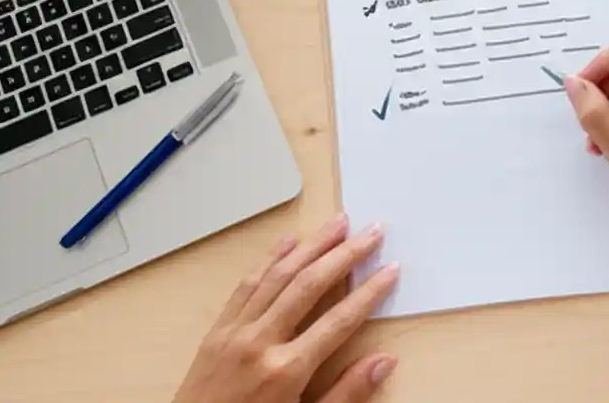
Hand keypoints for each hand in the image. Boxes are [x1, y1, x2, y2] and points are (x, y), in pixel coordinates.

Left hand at [173, 215, 399, 402]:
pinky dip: (269, 259)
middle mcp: (260, 343)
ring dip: (311, 245)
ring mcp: (235, 332)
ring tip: (337, 224)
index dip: (369, 293)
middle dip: (344, 255)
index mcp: (287, 371)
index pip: (339, 321)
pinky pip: (246, 285)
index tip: (390, 269)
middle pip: (309, 286)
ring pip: (278, 276)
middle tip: (372, 232)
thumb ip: (347, 394)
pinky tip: (289, 241)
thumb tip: (384, 361)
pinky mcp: (217, 330)